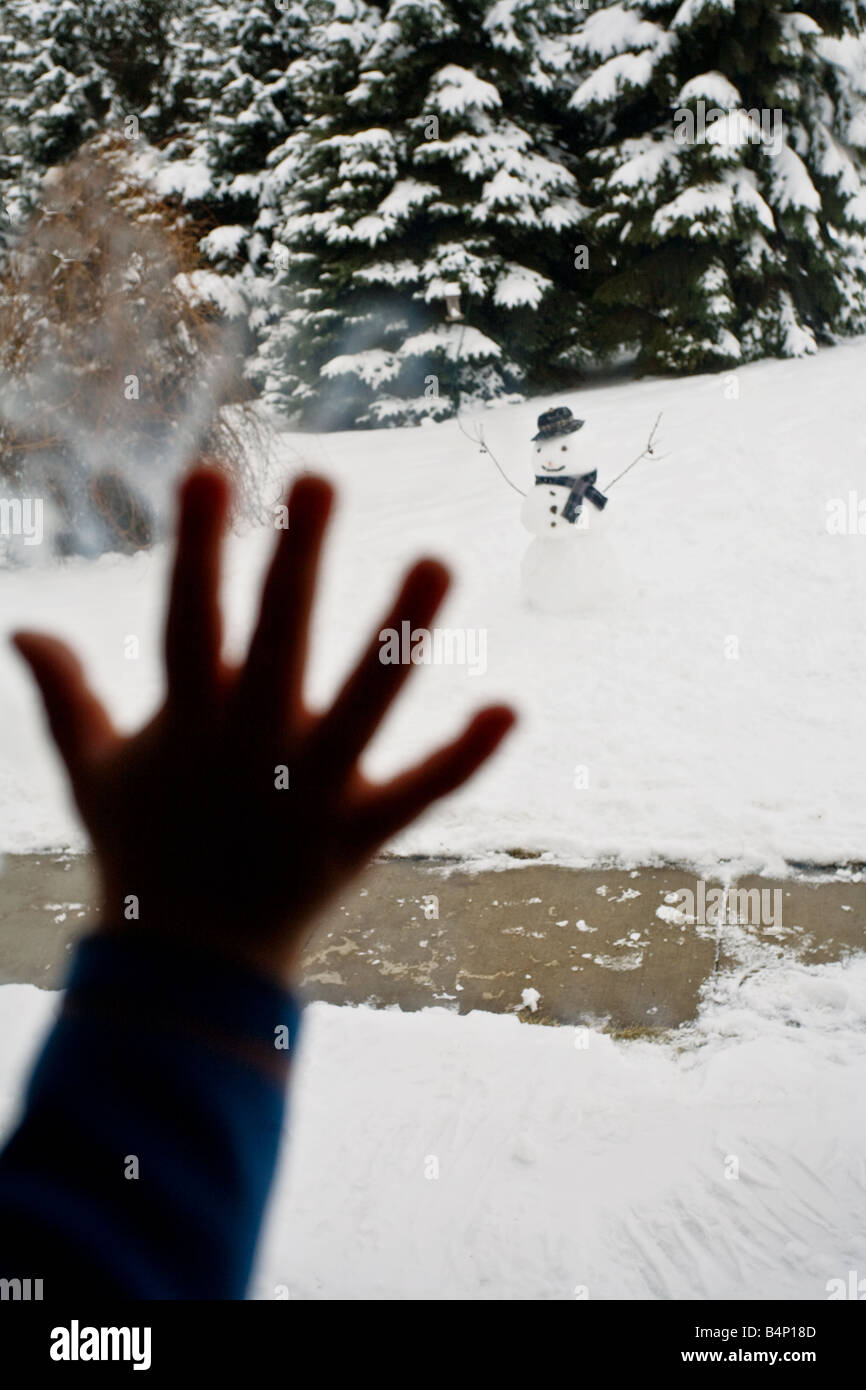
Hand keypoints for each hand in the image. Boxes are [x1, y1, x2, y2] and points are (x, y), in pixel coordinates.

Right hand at [13, 470, 514, 984]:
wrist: (189, 966)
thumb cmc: (142, 852)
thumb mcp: (94, 771)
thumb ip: (66, 697)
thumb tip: (22, 628)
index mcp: (190, 724)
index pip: (188, 621)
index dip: (197, 549)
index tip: (208, 476)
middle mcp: (251, 748)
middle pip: (278, 641)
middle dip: (297, 560)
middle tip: (320, 479)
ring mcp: (310, 792)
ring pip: (363, 703)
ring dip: (399, 633)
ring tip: (436, 558)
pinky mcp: (358, 834)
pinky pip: (418, 792)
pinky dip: (462, 757)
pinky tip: (506, 708)